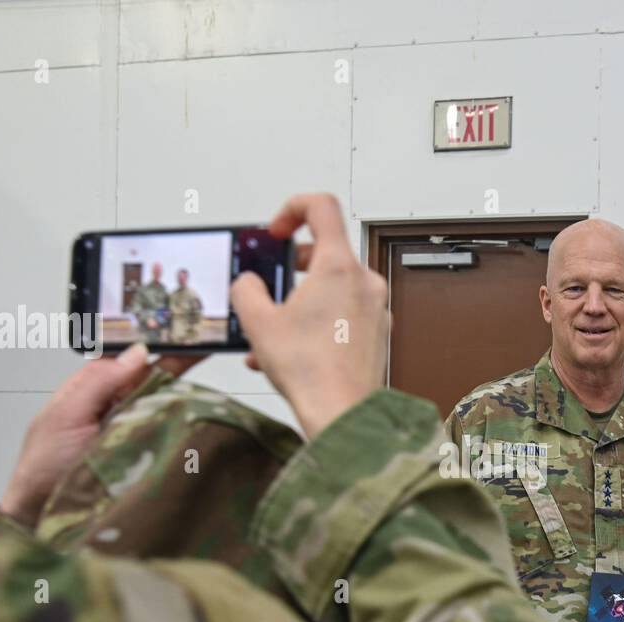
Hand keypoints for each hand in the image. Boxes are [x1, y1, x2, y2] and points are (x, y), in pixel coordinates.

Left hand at [0, 345, 200, 525]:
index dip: (152, 342)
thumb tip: (138, 352)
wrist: (43, 516)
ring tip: (212, 361)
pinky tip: (208, 406)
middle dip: (179, 358)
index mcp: (93, 389)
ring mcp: (135, 430)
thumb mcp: (66, 414)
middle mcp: (117, 406)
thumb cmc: (44, 466)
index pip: (129, 357)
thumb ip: (99, 382)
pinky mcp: (148, 454)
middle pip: (153, 376)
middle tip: (208, 336)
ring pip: (166, 402)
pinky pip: (171, 432)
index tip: (180, 329)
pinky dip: (188, 421)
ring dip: (187, 388)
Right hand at [230, 193, 388, 439]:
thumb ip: (246, 289)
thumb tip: (247, 283)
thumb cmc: (312, 372)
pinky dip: (318, 322)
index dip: (292, 208)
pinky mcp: (377, 333)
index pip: (322, 207)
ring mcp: (375, 308)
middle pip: (326, 251)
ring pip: (333, 288)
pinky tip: (292, 350)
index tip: (277, 230)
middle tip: (272, 282)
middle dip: (291, 265)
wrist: (342, 413)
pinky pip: (343, 314)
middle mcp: (364, 282)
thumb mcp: (258, 323)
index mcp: (338, 267)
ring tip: (275, 329)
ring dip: (301, 301)